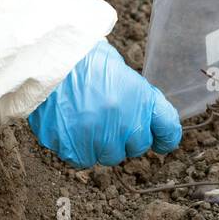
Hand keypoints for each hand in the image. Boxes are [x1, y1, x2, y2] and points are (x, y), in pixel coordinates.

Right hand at [28, 40, 181, 167]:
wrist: (51, 60)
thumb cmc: (86, 60)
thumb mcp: (123, 73)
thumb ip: (139, 100)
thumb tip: (148, 123)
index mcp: (142, 100)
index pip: (167, 128)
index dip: (166, 136)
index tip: (163, 141)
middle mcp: (124, 124)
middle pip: (137, 147)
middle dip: (127, 136)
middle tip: (109, 116)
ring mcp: (98, 139)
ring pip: (109, 156)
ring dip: (102, 144)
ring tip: (87, 119)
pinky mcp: (73, 149)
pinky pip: (83, 159)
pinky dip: (79, 148)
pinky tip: (72, 126)